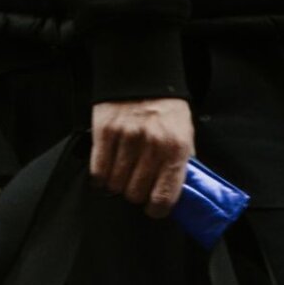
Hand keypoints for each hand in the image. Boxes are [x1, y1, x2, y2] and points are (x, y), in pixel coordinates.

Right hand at [90, 97, 193, 219]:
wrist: (143, 75)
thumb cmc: (165, 108)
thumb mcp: (185, 134)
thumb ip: (182, 165)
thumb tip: (178, 193)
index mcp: (175, 149)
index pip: (163, 197)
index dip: (156, 209)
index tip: (153, 207)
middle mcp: (152, 146)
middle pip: (135, 194)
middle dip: (135, 193)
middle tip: (137, 183)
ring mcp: (126, 139)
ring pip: (115, 185)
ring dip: (117, 184)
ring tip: (123, 173)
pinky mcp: (105, 133)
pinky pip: (98, 171)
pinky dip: (101, 176)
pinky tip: (107, 169)